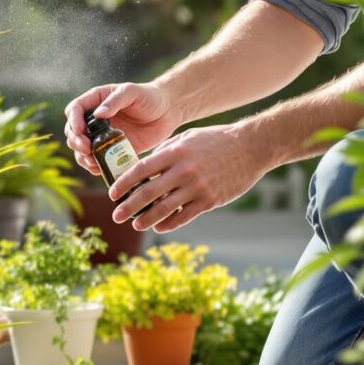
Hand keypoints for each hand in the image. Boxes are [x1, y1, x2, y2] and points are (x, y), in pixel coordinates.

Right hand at [62, 82, 178, 175]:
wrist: (169, 111)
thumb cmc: (150, 96)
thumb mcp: (132, 92)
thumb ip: (115, 101)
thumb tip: (98, 114)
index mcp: (96, 101)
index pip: (75, 110)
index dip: (73, 121)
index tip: (80, 131)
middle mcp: (96, 119)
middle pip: (73, 132)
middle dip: (76, 142)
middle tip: (86, 149)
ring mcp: (103, 136)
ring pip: (82, 149)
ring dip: (82, 157)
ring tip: (92, 161)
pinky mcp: (114, 150)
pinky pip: (98, 160)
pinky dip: (95, 166)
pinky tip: (99, 168)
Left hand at [107, 124, 263, 233]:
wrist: (250, 148)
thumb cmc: (216, 140)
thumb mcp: (188, 138)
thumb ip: (166, 152)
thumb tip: (144, 166)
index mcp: (175, 152)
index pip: (141, 169)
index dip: (124, 183)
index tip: (112, 193)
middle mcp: (183, 171)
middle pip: (148, 193)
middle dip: (129, 207)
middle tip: (116, 215)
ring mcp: (197, 187)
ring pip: (164, 209)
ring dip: (146, 219)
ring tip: (135, 225)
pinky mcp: (210, 200)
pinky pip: (184, 216)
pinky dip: (169, 224)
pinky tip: (158, 226)